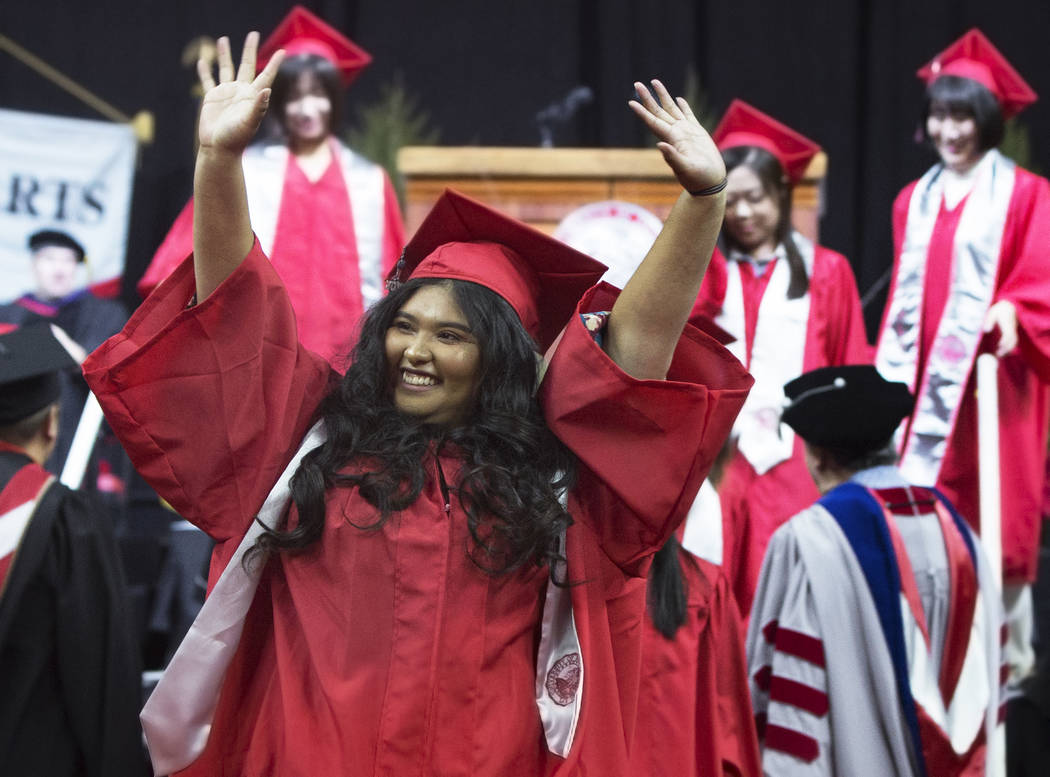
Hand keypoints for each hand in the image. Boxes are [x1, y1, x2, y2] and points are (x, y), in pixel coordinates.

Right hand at [197, 32, 284, 154]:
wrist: (219, 149)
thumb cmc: (236, 139)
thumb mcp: (249, 122)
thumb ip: (259, 106)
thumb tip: (267, 89)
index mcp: (252, 96)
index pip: (266, 76)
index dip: (274, 64)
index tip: (282, 51)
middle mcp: (241, 92)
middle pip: (246, 65)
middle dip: (249, 50)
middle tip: (253, 34)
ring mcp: (226, 94)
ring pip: (226, 69)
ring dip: (225, 55)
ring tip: (224, 40)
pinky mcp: (212, 98)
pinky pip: (208, 81)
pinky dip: (205, 71)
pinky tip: (203, 61)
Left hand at [628, 80, 724, 192]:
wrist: (710, 184)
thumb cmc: (698, 179)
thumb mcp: (685, 169)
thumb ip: (673, 158)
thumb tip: (660, 145)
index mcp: (671, 139)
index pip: (653, 122)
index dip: (642, 112)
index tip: (631, 102)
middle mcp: (676, 134)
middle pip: (658, 111)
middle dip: (648, 97)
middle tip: (637, 83)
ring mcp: (686, 132)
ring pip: (671, 109)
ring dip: (663, 96)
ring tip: (655, 82)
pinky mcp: (697, 133)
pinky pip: (688, 115)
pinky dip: (683, 106)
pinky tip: (678, 99)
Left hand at [983, 300, 1018, 356]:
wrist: (1010, 305)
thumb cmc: (999, 309)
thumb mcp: (992, 313)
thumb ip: (989, 321)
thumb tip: (986, 330)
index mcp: (1007, 323)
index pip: (1008, 333)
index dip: (1005, 340)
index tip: (1000, 345)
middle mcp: (1012, 328)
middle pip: (1013, 340)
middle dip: (1007, 348)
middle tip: (998, 355)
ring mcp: (1013, 330)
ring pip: (1014, 341)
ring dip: (1008, 349)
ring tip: (999, 355)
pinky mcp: (1013, 331)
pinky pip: (1013, 340)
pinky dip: (1009, 346)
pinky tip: (1001, 350)